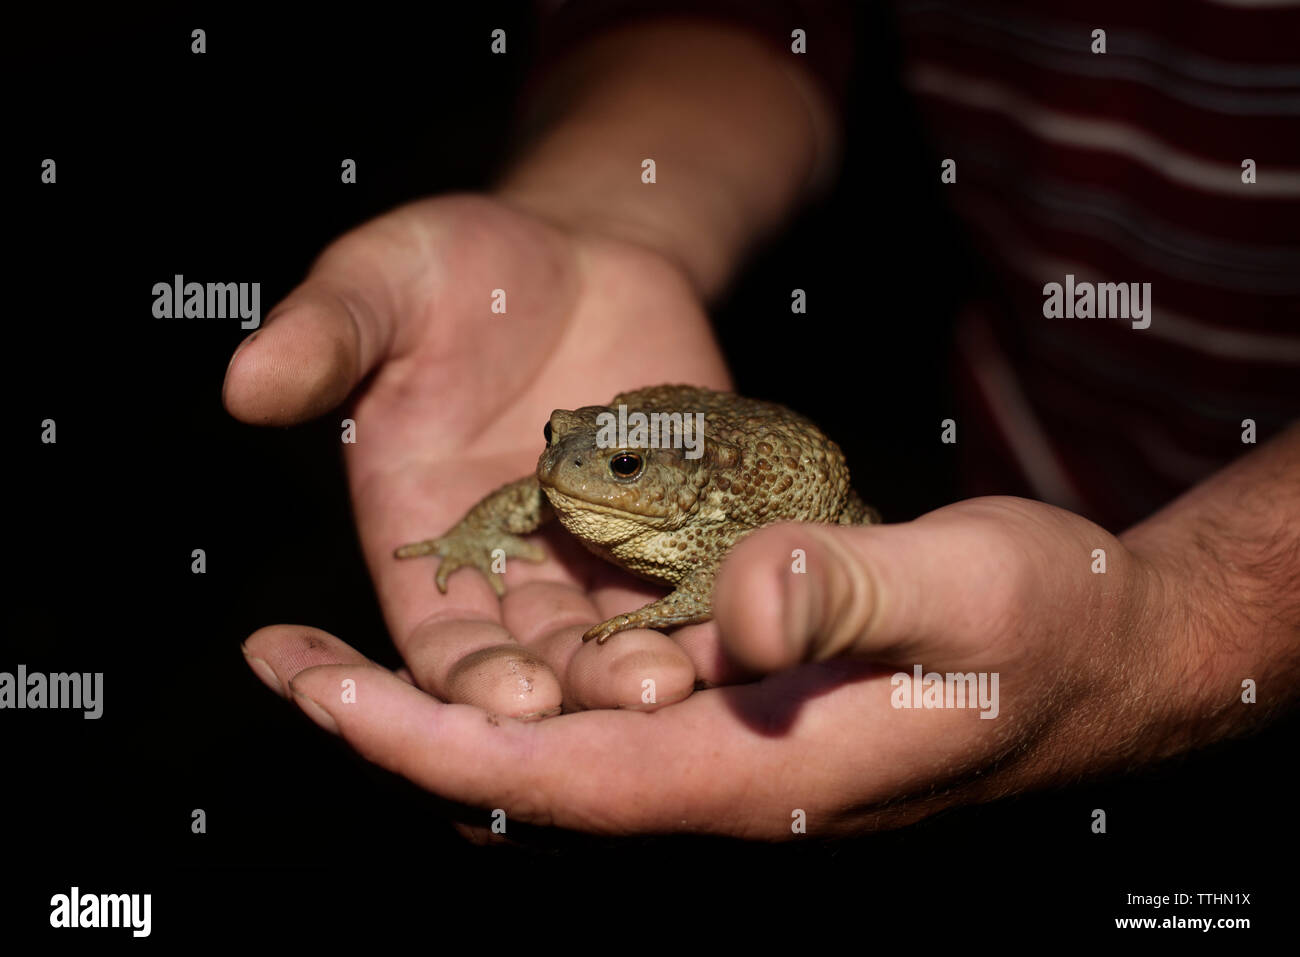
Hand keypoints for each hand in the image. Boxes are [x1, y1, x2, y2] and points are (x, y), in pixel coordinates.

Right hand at [226, 193, 734, 718]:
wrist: (580, 253)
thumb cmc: (459, 266)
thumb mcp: (384, 283)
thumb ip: (326, 336)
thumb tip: (244, 384)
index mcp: (423, 537)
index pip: (437, 639)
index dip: (470, 677)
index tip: (514, 702)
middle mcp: (509, 568)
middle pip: (538, 657)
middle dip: (580, 685)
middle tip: (636, 697)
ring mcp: (595, 556)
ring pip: (618, 635)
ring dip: (651, 660)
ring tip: (693, 671)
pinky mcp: (674, 530)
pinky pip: (691, 584)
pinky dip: (711, 607)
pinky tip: (749, 618)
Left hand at [242, 495, 1211, 836]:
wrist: (1105, 653)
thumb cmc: (1048, 627)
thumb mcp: (966, 589)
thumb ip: (852, 590)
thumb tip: (741, 612)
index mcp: (755, 768)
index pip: (551, 774)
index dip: (421, 737)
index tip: (313, 690)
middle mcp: (723, 770)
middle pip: (524, 767)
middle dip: (396, 720)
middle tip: (282, 656)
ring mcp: (730, 742)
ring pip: (556, 737)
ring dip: (448, 695)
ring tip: (344, 646)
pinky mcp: (747, 702)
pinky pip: (611, 700)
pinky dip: (530, 671)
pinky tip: (491, 625)